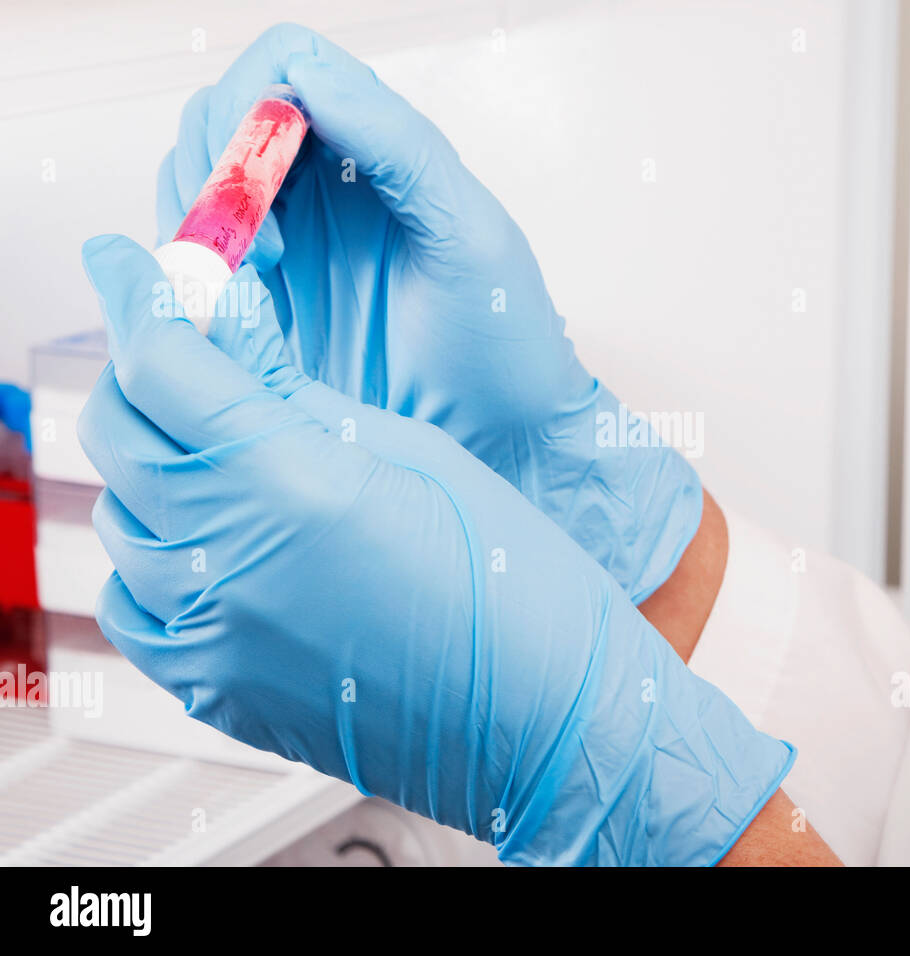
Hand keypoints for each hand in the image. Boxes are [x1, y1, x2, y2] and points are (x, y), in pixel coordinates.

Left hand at [78, 234, 792, 864]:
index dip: (142, 294)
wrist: (539, 713)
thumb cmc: (511, 582)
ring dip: (155, 459)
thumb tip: (223, 319)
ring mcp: (212, 635)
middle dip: (144, 367)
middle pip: (123, 427)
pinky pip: (136, 598)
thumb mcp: (409, 451)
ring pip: (124, 510)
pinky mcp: (212, 684)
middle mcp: (229, 564)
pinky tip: (210, 531)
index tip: (134, 260)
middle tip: (182, 340)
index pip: (163, 360)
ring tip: (217, 441)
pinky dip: (157, 549)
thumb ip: (294, 389)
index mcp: (291, 483)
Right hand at [158, 23, 700, 603]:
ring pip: (197, 192)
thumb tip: (306, 76)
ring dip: (199, 223)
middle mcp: (326, 187)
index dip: (254, 98)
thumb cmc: (507, 340)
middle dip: (214, 165)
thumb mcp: (468, 233)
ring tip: (255, 282)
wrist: (507, 442)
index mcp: (379, 148)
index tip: (261, 164)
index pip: (284, 70)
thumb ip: (399, 145)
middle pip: (220, 124)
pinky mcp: (266, 309)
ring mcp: (291, 246)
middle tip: (257, 242)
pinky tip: (237, 315)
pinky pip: (198, 269)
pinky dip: (196, 278)